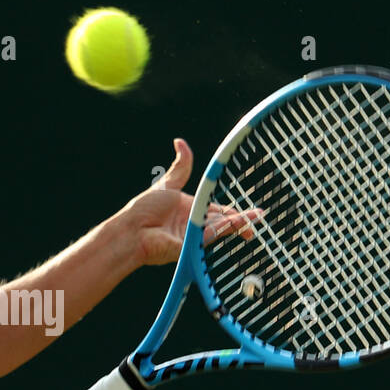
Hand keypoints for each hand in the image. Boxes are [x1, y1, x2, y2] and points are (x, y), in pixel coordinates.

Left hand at [120, 138, 265, 266]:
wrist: (130, 229)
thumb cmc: (143, 209)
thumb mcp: (167, 183)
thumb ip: (181, 167)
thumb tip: (181, 142)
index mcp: (191, 210)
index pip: (219, 210)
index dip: (236, 212)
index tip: (253, 212)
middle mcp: (194, 225)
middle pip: (223, 222)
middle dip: (242, 221)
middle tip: (259, 218)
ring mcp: (193, 237)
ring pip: (220, 230)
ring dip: (237, 225)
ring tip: (254, 222)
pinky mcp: (189, 247)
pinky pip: (208, 237)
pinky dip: (222, 230)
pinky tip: (236, 223)